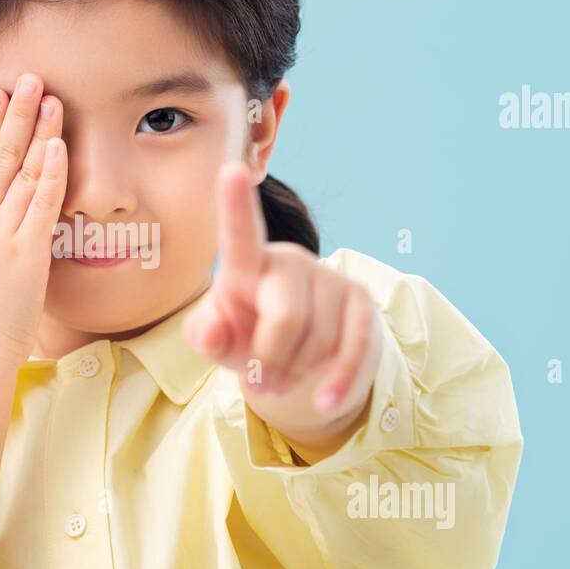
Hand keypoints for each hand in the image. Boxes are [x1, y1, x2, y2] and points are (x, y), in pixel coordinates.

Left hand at [183, 162, 381, 422]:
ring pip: (318, 339)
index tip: (230, 170)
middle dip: (273, 359)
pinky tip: (325, 398)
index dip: (234, 204)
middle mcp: (289, 261)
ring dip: (298, 372)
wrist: (297, 359)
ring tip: (284, 378)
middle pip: (287, 315)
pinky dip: (336, 381)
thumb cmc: (246, 339)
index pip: (239, 234)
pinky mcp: (361, 302)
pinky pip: (353, 349)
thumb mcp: (220, 342)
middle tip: (262, 384)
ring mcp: (329, 279)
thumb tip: (209, 332)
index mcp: (246, 264)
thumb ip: (208, 337)